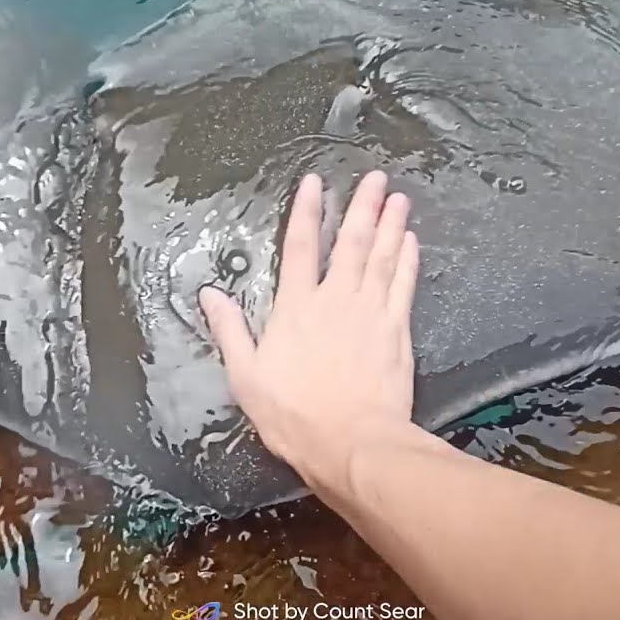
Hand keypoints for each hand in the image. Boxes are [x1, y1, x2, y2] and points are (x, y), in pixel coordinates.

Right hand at [197, 170, 419, 491]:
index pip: (299, 247)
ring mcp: (370, 313)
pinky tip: (411, 242)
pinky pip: (403, 286)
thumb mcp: (245, 376)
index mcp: (295, 308)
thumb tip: (209, 294)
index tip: (315, 183)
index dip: (306, 211)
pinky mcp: (397, 332)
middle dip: (363, 206)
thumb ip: (229, 330)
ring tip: (398, 198)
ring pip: (382, 257)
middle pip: (351, 242)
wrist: (353, 442)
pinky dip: (407, 261)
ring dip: (391, 225)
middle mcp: (335, 300)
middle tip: (375, 177)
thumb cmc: (295, 416)